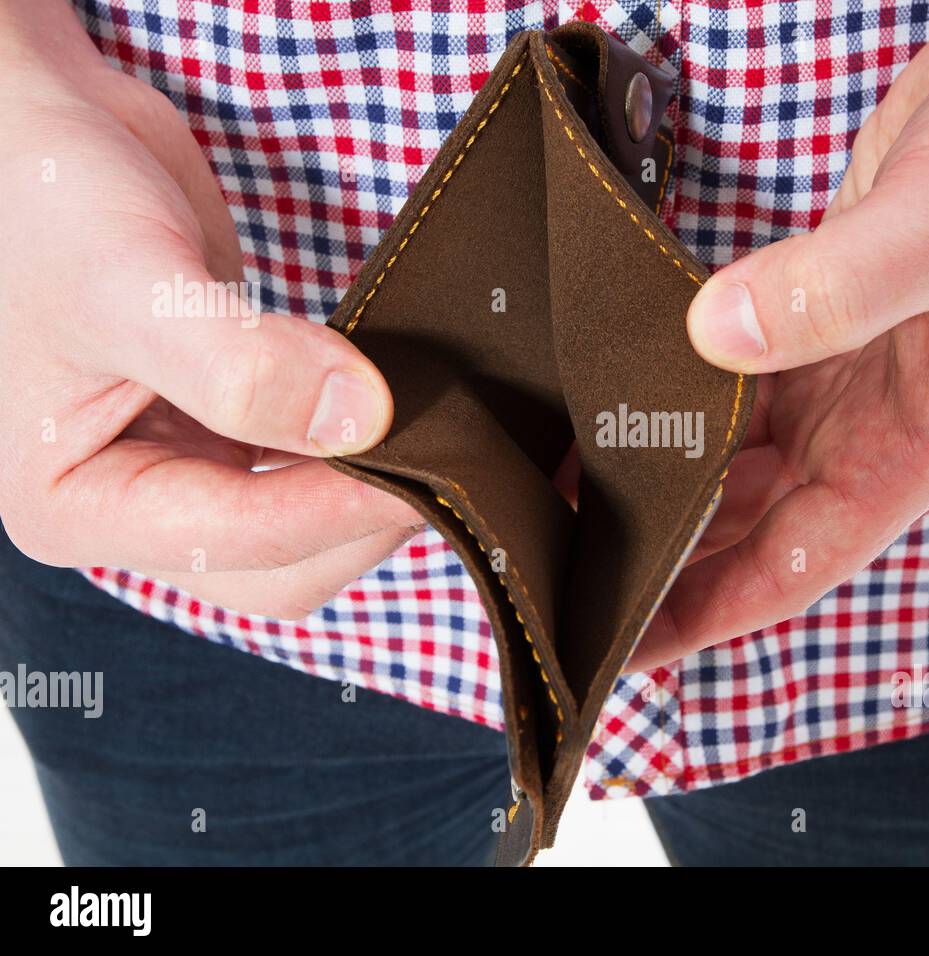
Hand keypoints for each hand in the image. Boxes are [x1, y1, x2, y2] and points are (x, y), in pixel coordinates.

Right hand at [0, 2, 421, 618]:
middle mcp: (133, 506)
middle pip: (285, 564)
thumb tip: (361, 420)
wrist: (45, 135)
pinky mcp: (229, 434)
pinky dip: (361, 455)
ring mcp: (186, 470)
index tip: (432, 462)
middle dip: (365, 516)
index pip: (245, 543)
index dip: (345, 509)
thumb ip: (239, 362)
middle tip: (449, 452)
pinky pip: (310, 473)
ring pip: (307, 530)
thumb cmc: (45, 198)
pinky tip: (404, 420)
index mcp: (77, 503)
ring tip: (438, 438)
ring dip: (372, 492)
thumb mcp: (128, 280)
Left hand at [630, 0, 928, 669]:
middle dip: (664, 558)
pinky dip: (674, 399)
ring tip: (564, 499)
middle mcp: (873, 427)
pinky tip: (612, 402)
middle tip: (561, 572)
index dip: (703, 613)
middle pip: (748, 526)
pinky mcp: (815, 316)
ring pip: (733, 458)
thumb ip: (834, 290)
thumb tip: (712, 337)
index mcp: (912, 447)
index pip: (792, 565)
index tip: (621, 649)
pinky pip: (732, 383)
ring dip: (658, 479)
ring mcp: (844, 374)